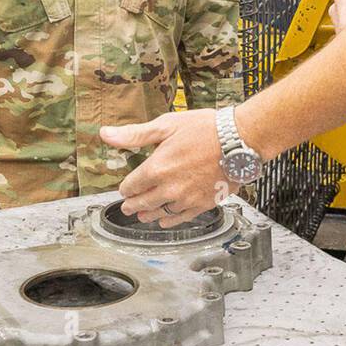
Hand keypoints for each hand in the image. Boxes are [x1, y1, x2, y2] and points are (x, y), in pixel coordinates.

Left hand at [100, 109, 237, 227]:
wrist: (239, 140)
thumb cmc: (206, 129)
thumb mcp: (166, 125)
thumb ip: (134, 134)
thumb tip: (106, 134)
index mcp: (156, 168)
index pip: (131, 186)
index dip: (126, 188)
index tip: (125, 188)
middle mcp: (169, 188)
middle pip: (142, 203)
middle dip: (133, 204)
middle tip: (128, 207)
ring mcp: (186, 198)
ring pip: (160, 212)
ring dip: (149, 214)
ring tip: (143, 215)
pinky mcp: (203, 203)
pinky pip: (181, 217)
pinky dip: (170, 220)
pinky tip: (166, 220)